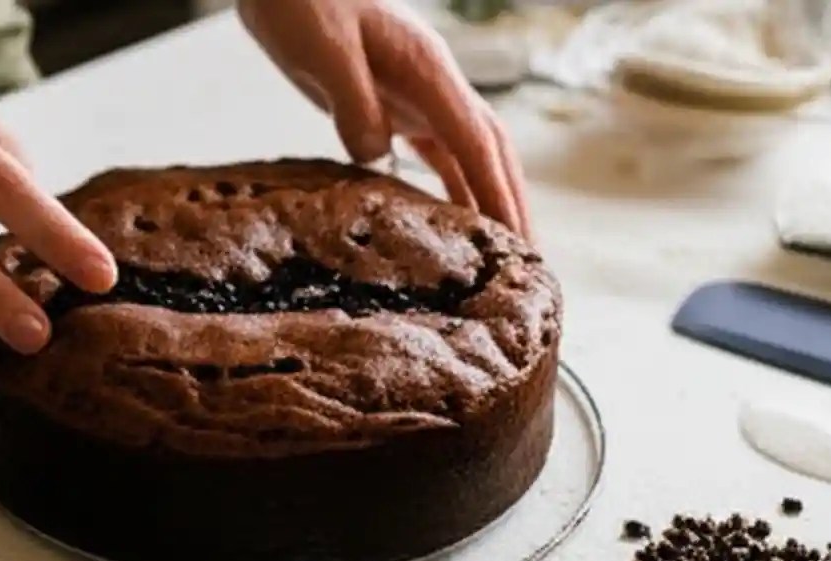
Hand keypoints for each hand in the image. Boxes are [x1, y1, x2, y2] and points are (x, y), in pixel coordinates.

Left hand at [237, 0, 530, 238]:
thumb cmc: (301, 0)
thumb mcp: (323, 48)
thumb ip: (353, 101)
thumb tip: (375, 154)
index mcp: (426, 69)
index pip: (474, 143)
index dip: (496, 195)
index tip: (514, 244)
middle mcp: (433, 83)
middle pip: (489, 152)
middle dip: (511, 205)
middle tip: (528, 264)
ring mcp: (415, 93)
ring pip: (466, 154)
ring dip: (486, 200)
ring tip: (500, 255)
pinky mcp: (391, 101)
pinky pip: (434, 151)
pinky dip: (451, 186)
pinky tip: (453, 218)